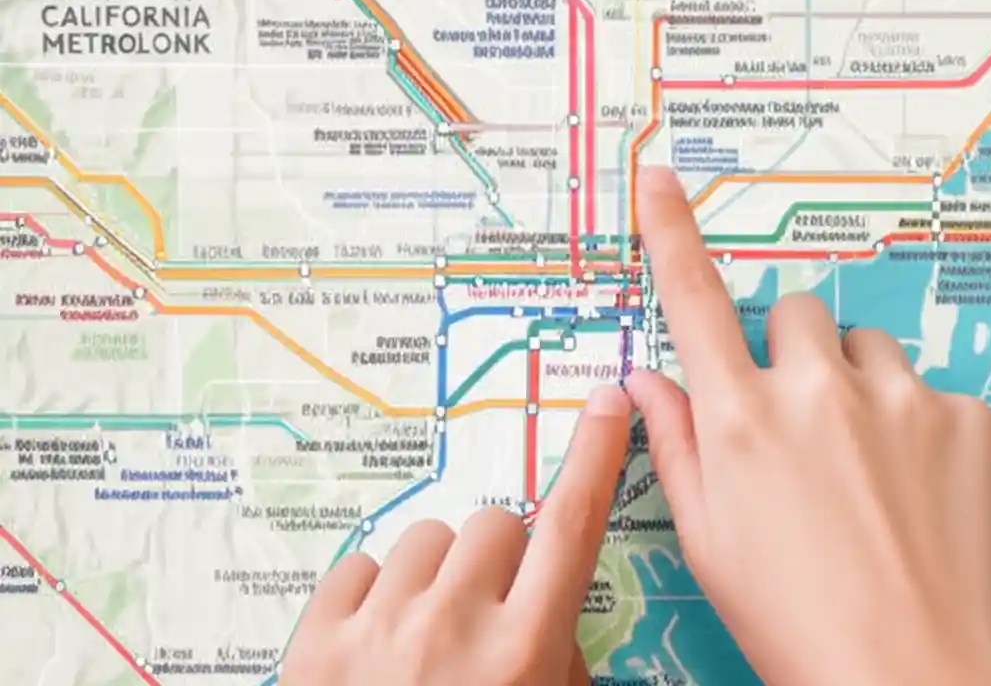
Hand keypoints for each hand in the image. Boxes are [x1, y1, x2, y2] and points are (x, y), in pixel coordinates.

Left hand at [280, 386, 632, 685]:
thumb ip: (555, 656)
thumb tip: (538, 599)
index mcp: (524, 654)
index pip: (573, 527)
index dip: (596, 457)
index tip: (609, 403)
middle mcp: (453, 629)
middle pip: (495, 524)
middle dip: (501, 559)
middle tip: (490, 613)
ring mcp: (377, 631)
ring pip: (428, 538)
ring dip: (438, 576)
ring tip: (428, 638)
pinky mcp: (313, 643)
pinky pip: (360, 566)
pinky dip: (376, 594)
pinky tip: (380, 644)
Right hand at [625, 167, 990, 684]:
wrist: (909, 677)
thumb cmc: (793, 622)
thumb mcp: (707, 541)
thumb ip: (675, 446)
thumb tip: (644, 383)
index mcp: (742, 422)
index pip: (693, 301)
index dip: (671, 232)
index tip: (659, 178)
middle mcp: (817, 392)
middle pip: (795, 312)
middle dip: (794, 351)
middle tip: (804, 423)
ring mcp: (901, 401)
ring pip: (868, 348)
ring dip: (860, 384)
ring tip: (869, 466)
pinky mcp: (969, 420)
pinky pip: (935, 394)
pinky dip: (923, 429)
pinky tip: (922, 495)